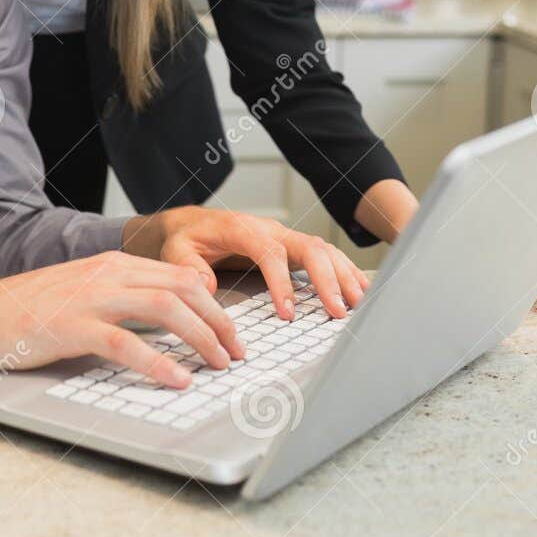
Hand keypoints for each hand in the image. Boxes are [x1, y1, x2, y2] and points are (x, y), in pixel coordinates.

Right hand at [0, 252, 245, 387]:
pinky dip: (158, 363)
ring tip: (218, 365)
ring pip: (166, 309)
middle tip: (237, 353)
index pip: (183, 276)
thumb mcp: (85, 292)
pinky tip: (177, 379)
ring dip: (201, 339)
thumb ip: (123, 299)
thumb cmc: (29, 311)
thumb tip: (168, 323)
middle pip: (185, 289)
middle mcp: (108, 274)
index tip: (232, 334)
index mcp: (114, 264)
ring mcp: (91, 298)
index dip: (216, 306)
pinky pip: (126, 344)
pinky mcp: (73, 327)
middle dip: (220, 322)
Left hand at [130, 206, 370, 321]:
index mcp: (243, 229)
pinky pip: (325, 256)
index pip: (270, 252)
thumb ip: (188, 266)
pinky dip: (345, 272)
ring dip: (343, 276)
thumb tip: (207, 285)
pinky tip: (360, 291)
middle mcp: (271, 230)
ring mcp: (286, 237)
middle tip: (337, 311)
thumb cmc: (189, 238)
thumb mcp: (176, 250)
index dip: (282, 283)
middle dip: (327, 279)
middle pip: (309, 248)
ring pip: (324, 250)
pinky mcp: (294, 248)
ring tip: (357, 304)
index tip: (287, 313)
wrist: (194, 223)